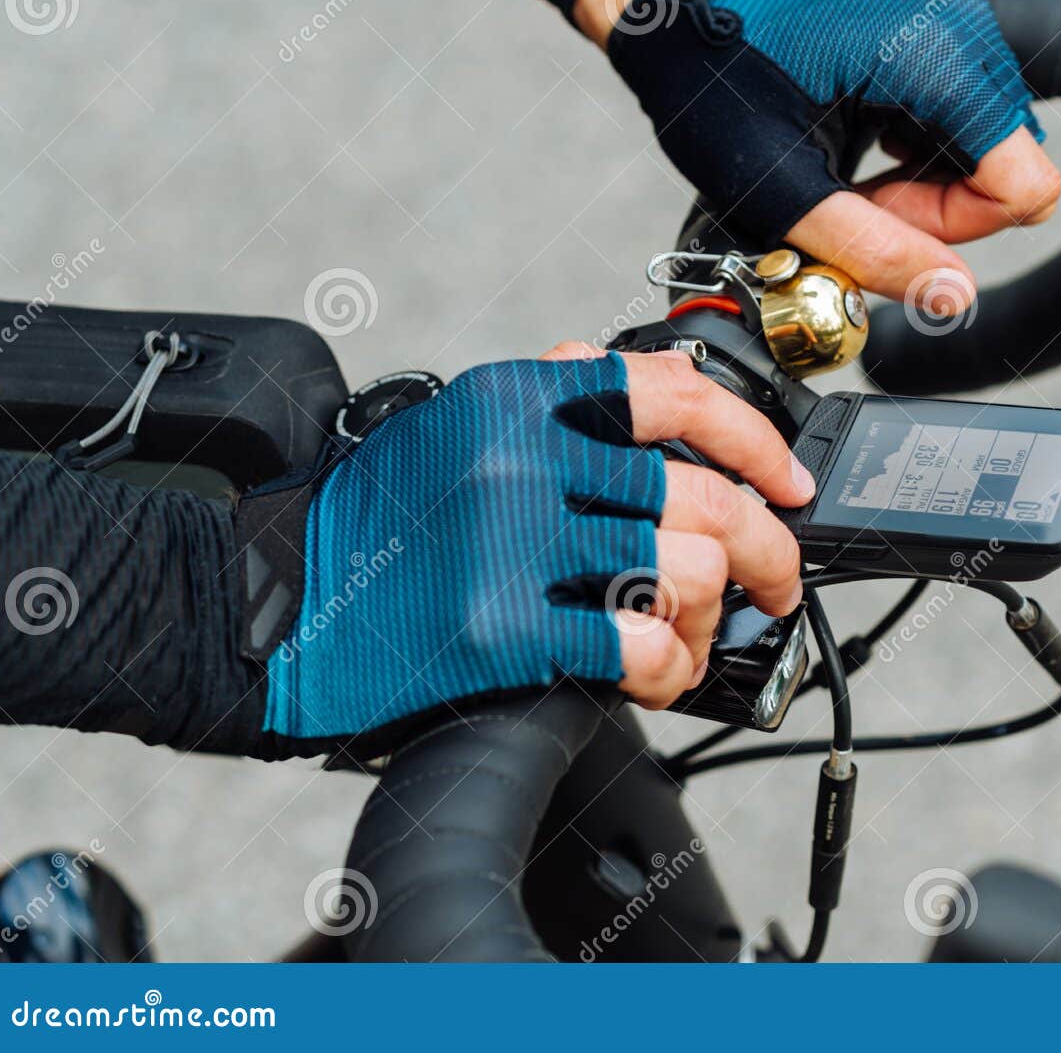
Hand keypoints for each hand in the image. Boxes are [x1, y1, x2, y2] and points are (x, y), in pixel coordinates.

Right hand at [242, 346, 810, 751]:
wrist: (275, 602)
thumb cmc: (373, 521)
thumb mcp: (455, 423)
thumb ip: (551, 405)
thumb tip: (648, 383)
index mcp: (517, 398)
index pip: (674, 393)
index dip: (755, 438)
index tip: (786, 481)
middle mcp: (521, 460)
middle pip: (700, 495)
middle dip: (768, 550)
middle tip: (776, 582)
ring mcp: (511, 544)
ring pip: (683, 571)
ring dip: (711, 620)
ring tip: (695, 641)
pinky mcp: (499, 629)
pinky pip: (635, 647)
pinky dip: (668, 670)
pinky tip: (656, 677)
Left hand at [583, 0, 1060, 311]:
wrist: (681, 19)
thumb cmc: (718, 85)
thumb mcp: (783, 190)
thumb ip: (873, 250)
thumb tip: (954, 297)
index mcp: (938, 59)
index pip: (1026, 187)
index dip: (950, 227)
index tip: (873, 211)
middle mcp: (965, 36)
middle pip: (1012, 178)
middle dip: (935, 212)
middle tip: (850, 199)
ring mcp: (960, 37)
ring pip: (993, 163)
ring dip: (924, 192)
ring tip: (848, 175)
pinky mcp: (946, 48)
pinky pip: (970, 138)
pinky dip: (920, 163)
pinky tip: (863, 152)